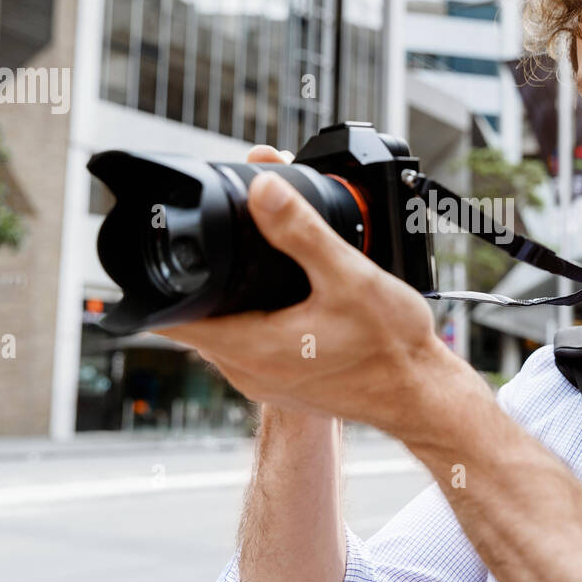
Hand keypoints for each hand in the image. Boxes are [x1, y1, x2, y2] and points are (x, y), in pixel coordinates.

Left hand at [154, 145, 455, 436]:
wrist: (422, 395)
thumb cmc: (391, 347)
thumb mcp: (349, 275)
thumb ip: (302, 230)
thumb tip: (262, 186)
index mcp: (249, 346)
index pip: (167, 317)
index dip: (159, 278)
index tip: (171, 244)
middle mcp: (246, 370)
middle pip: (196, 316)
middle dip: (206, 274)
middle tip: (231, 236)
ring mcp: (262, 381)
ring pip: (224, 329)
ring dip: (232, 296)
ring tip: (261, 261)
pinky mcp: (282, 384)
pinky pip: (250, 344)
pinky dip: (255, 316)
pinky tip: (285, 296)